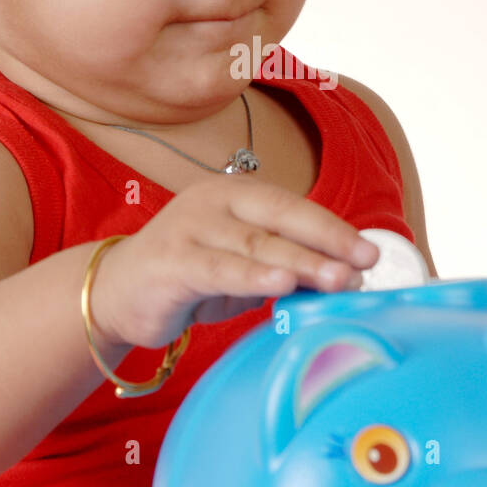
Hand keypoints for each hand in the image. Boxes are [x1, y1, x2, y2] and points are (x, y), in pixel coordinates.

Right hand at [88, 176, 379, 355]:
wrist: (116, 292)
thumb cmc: (190, 277)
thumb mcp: (241, 266)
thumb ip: (281, 263)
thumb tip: (342, 278)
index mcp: (236, 194)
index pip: (294, 206)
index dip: (334, 229)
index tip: (370, 253)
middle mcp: (213, 201)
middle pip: (280, 218)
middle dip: (326, 242)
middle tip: (363, 265)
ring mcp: (189, 227)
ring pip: (255, 245)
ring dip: (300, 263)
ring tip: (336, 279)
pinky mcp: (171, 261)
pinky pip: (220, 269)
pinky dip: (254, 277)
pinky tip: (282, 285)